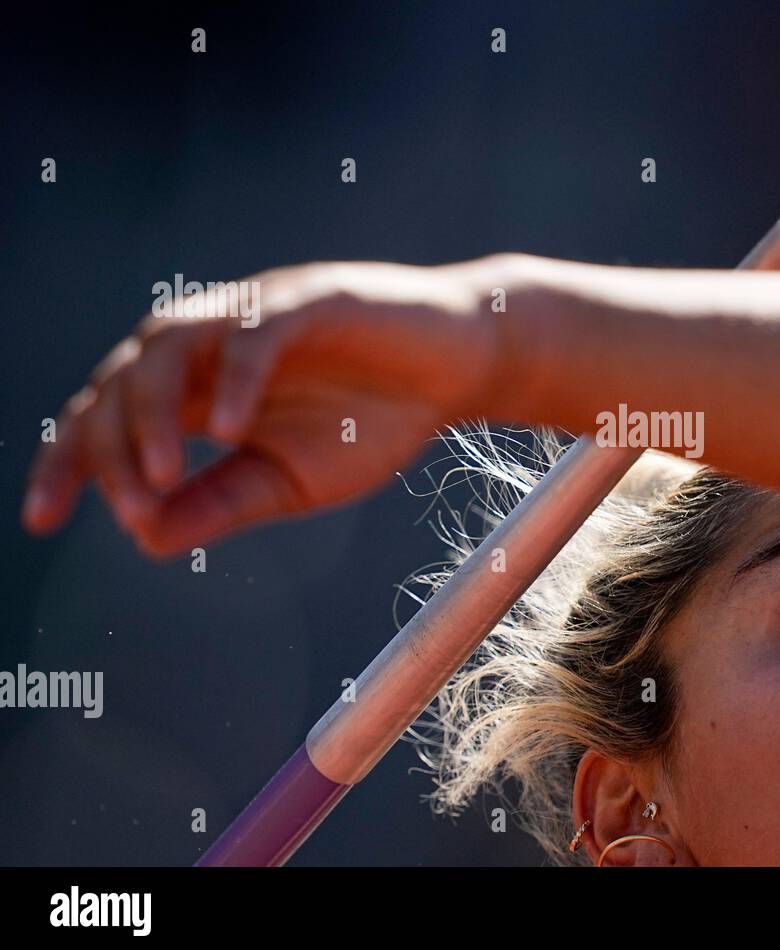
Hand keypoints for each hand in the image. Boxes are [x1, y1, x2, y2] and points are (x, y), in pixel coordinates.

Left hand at [21, 257, 506, 557]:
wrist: (458, 373)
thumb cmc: (375, 421)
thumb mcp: (291, 482)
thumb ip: (221, 503)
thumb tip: (143, 541)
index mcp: (199, 384)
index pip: (109, 414)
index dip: (69, 460)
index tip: (42, 521)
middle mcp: (213, 341)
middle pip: (124, 378)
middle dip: (110, 446)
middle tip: (130, 507)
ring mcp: (258, 313)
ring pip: (170, 342)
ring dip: (152, 410)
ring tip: (158, 475)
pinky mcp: (311, 299)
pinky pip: (254, 333)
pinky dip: (234, 379)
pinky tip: (225, 431)